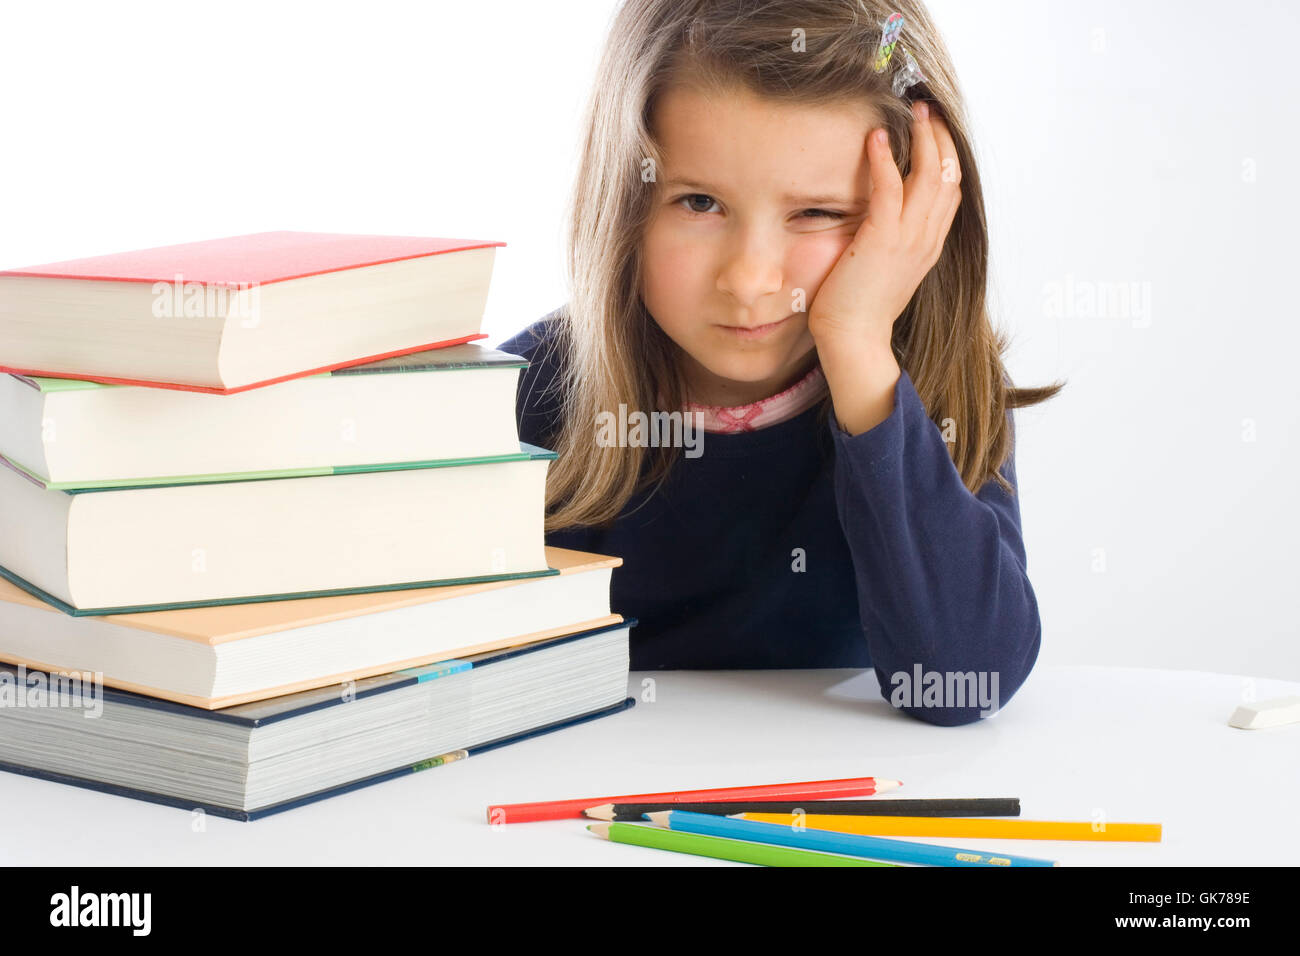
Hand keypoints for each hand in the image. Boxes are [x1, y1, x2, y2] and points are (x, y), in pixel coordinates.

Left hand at [807, 100, 962, 350]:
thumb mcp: (886, 270)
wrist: (854, 340)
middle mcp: (926, 239)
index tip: (935, 130)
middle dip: (941, 136)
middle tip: (926, 108)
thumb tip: (880, 222)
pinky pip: (891, 188)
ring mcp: (908, 239)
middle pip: (949, 175)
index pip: (951, 191)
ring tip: (911, 111)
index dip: (947, 156)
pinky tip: (875, 138)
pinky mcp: (882, 240)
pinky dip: (885, 159)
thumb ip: (892, 242)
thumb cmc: (859, 309)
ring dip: (922, 137)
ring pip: (929, 175)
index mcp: (929, 246)